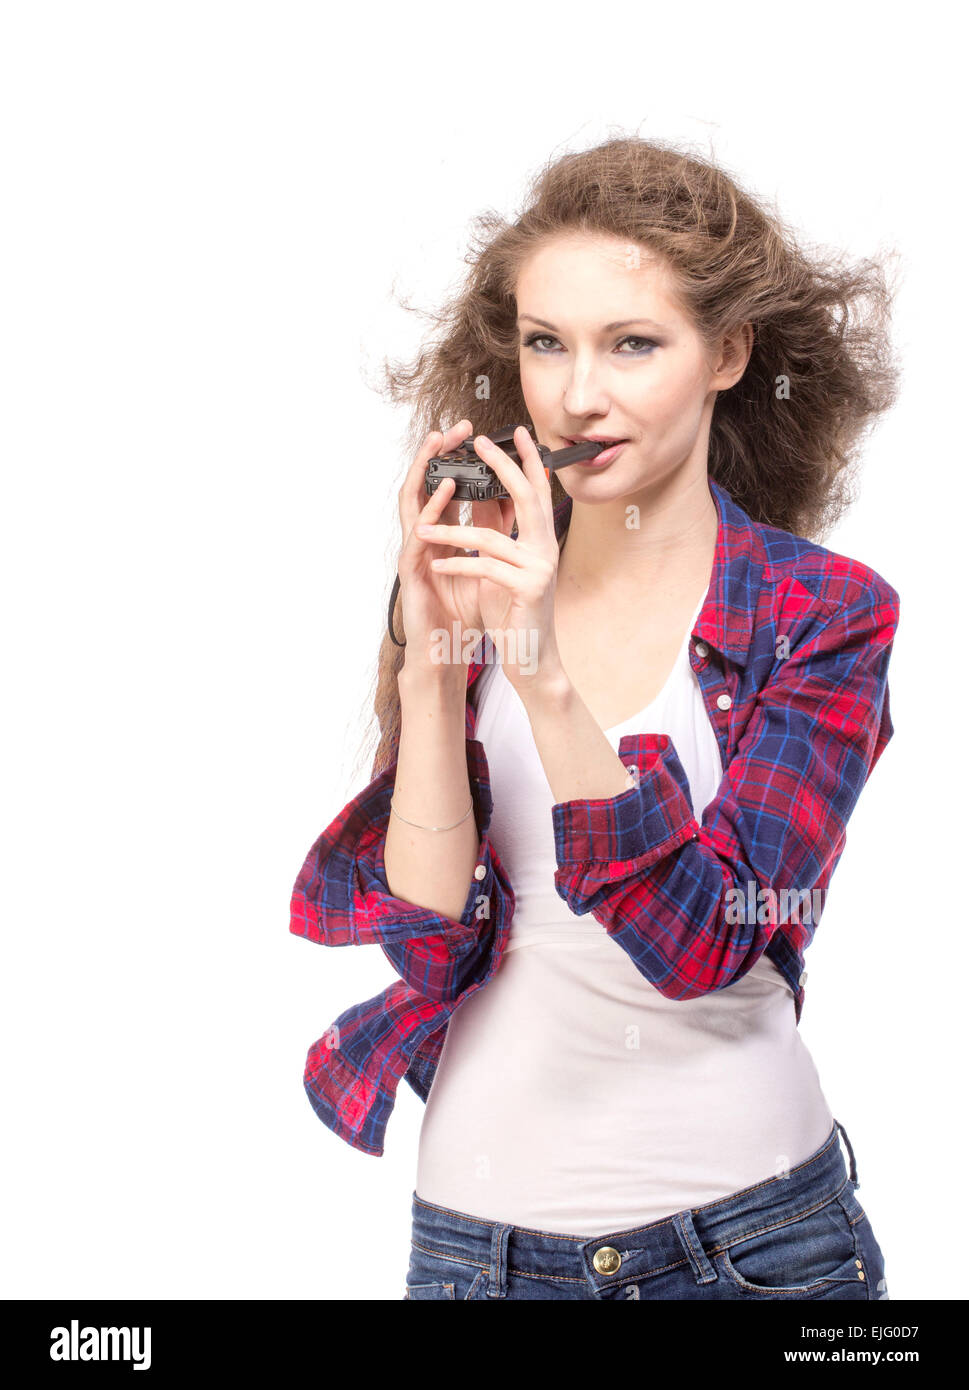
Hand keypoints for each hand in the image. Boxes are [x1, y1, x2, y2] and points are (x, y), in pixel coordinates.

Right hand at [396, 419, 514, 676]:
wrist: (445, 652)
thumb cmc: (461, 612)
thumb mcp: (484, 564)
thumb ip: (492, 534)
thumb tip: (514, 505)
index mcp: (441, 535)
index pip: (447, 487)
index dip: (459, 459)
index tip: (478, 433)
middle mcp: (423, 538)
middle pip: (426, 484)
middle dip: (438, 453)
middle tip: (455, 426)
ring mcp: (413, 552)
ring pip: (412, 500)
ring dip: (426, 469)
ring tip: (440, 442)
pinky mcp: (411, 570)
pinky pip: (418, 531)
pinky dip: (431, 508)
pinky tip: (445, 490)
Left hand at [413, 426, 564, 690]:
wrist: (532, 658)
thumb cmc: (514, 612)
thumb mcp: (504, 565)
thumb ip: (497, 531)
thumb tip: (483, 494)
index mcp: (540, 540)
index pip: (536, 491)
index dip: (527, 460)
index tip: (513, 432)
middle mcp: (545, 548)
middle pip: (527, 497)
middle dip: (501, 466)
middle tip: (477, 442)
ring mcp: (539, 568)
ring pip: (490, 537)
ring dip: (449, 533)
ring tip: (420, 531)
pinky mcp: (527, 590)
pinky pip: (485, 568)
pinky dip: (457, 566)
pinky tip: (437, 567)